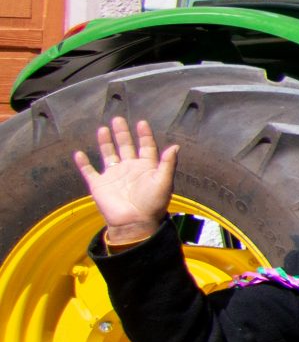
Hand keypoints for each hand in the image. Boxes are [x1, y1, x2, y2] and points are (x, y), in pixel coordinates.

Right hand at [74, 117, 178, 243]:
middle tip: (118, 119)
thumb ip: (168, 164)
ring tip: (103, 129)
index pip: (146, 147)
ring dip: (105, 142)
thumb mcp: (164, 182)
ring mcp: (114, 176)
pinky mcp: (99, 185)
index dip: (144, 135)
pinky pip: (89, 171)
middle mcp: (130, 169)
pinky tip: (79, 153)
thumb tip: (175, 146)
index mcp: (146, 167)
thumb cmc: (152, 204)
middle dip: (122, 133)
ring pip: (108, 154)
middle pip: (125, 146)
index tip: (141, 122)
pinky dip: (83, 163)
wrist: (134, 222)